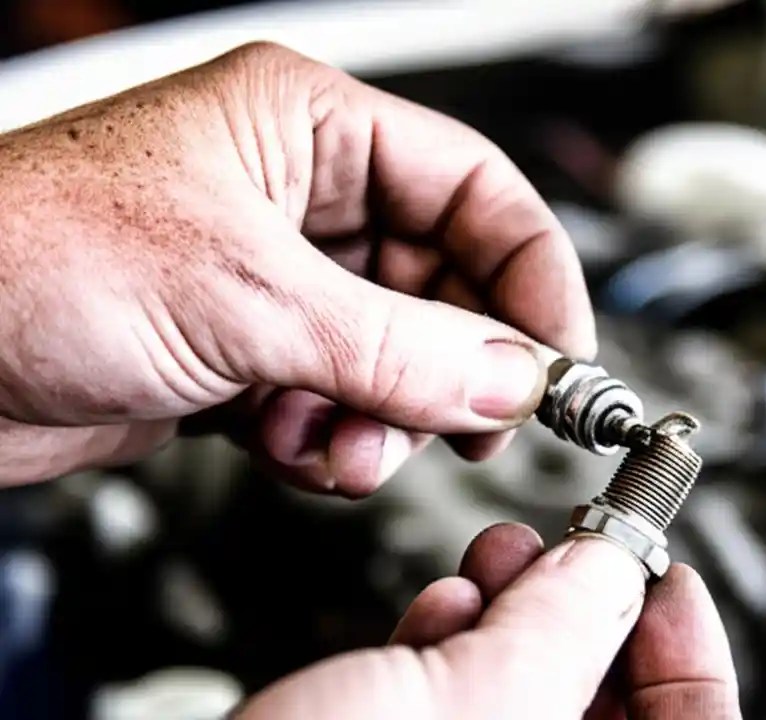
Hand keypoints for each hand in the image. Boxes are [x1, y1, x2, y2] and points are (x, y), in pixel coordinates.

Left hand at [0, 42, 592, 488]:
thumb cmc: (24, 260)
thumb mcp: (247, 297)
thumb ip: (400, 348)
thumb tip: (513, 380)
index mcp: (311, 128)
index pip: (475, 190)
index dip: (530, 274)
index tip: (560, 358)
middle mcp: (301, 198)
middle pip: (445, 284)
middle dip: (455, 365)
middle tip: (475, 425)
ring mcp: (275, 281)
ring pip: (398, 357)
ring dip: (386, 417)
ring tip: (344, 442)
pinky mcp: (246, 354)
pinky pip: (340, 402)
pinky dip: (331, 441)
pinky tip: (289, 448)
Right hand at [235, 523, 740, 718]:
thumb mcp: (484, 703)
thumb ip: (566, 625)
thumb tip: (609, 568)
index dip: (691, 653)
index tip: (667, 576)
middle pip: (609, 708)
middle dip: (590, 613)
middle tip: (579, 552)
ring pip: (530, 702)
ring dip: (519, 618)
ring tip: (500, 563)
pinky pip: (462, 712)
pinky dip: (459, 651)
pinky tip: (442, 608)